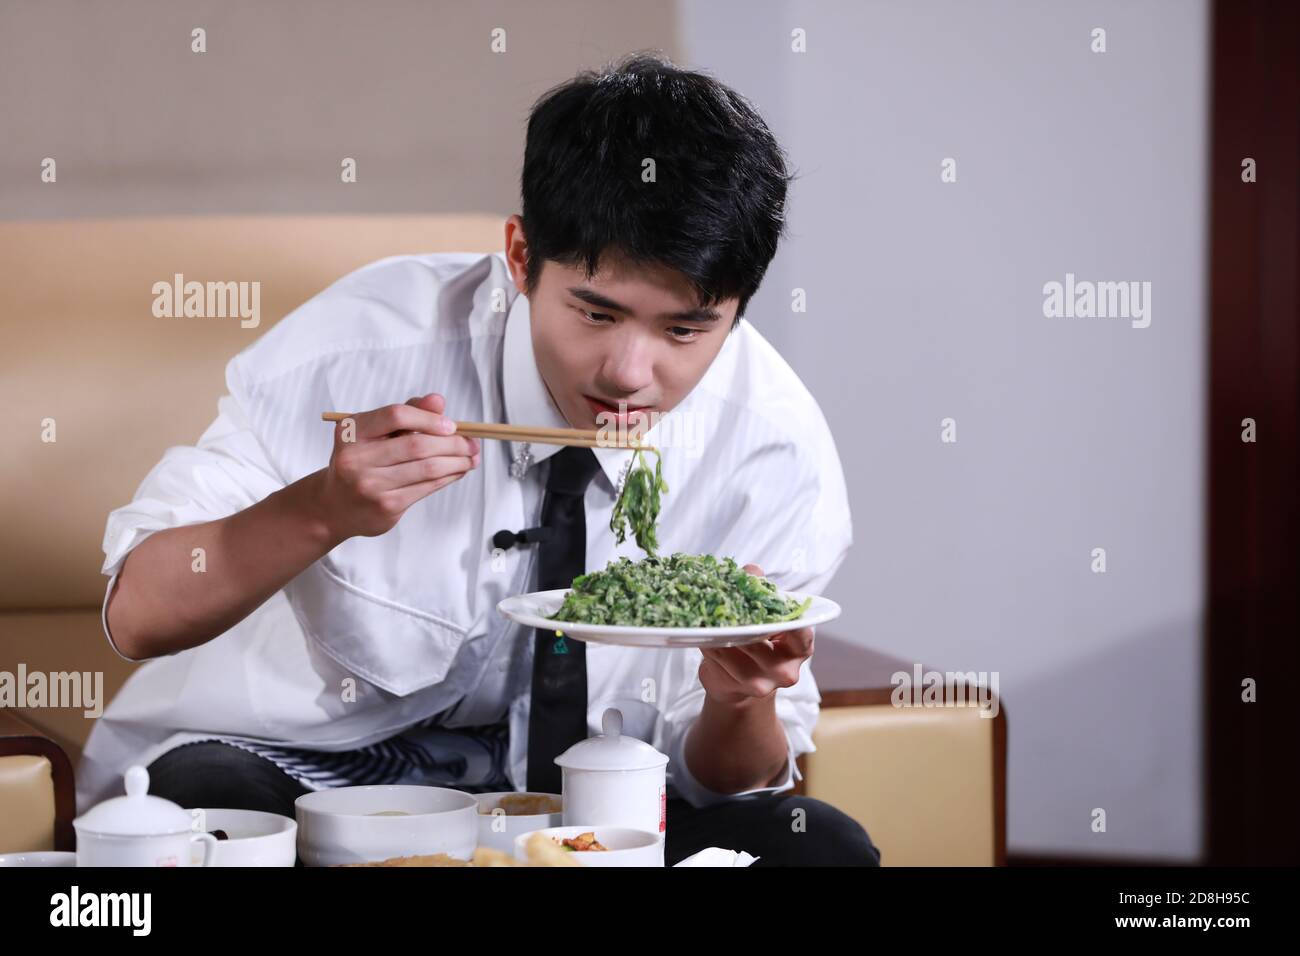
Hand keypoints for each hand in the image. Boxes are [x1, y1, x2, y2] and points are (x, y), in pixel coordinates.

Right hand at [315, 393, 480, 540]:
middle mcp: (357, 458)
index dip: (429, 418)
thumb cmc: (362, 461)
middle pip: (417, 445)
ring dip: (457, 462)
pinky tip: (457, 471)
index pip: (396, 415)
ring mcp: (370, 484)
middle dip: (453, 443)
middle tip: (472, 443)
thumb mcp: (375, 432)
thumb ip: (407, 413)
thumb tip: (438, 400)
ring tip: (470, 458)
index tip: (451, 425)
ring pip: (428, 468)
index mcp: (351, 431)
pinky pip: (427, 487)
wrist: (335, 506)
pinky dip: (449, 477)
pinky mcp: (386, 506)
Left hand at [697, 563, 814, 705]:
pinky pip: (718, 662)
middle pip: (760, 639)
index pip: (801, 632)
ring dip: (717, 634)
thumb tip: (752, 571)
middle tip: (723, 602)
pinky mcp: (737, 689)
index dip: (785, 616)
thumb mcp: (764, 615)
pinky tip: (704, 637)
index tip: (766, 601)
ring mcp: (762, 683)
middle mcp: (786, 670)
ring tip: (708, 620)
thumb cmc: (757, 641)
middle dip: (739, 620)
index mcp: (800, 647)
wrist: (738, 681)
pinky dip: (709, 646)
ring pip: (734, 651)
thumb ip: (760, 590)